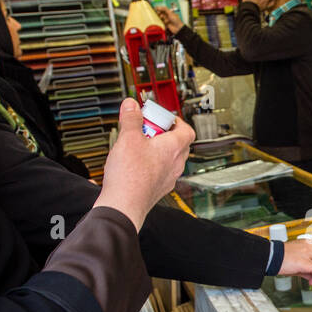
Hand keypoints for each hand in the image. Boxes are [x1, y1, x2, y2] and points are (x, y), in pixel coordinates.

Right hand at [94, 98, 193, 231]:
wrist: (124, 205)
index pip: (187, 130)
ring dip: (158, 150)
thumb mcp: (127, 138)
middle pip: (179, 144)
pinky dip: (152, 164)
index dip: (177, 121)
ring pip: (170, 159)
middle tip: (148, 129)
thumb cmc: (130, 176)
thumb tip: (131, 105)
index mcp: (173, 148)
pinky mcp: (158, 189)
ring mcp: (168, 178)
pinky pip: (161, 172)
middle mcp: (175, 164)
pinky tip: (135, 164)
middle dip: (164, 134)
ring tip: (139, 146)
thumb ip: (131, 118)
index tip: (163, 117)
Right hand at [155, 5, 183, 34]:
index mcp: (169, 12)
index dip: (159, 8)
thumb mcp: (170, 13)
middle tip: (158, 13)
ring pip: (161, 17)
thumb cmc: (175, 19)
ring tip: (161, 17)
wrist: (177, 28)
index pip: (163, 9)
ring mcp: (166, 20)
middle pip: (161, 13)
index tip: (155, 8)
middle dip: (159, 12)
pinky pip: (161, 22)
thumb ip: (164, 9)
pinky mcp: (165, 24)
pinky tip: (163, 21)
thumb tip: (158, 7)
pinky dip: (161, 21)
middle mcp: (167, 15)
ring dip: (161, 17)